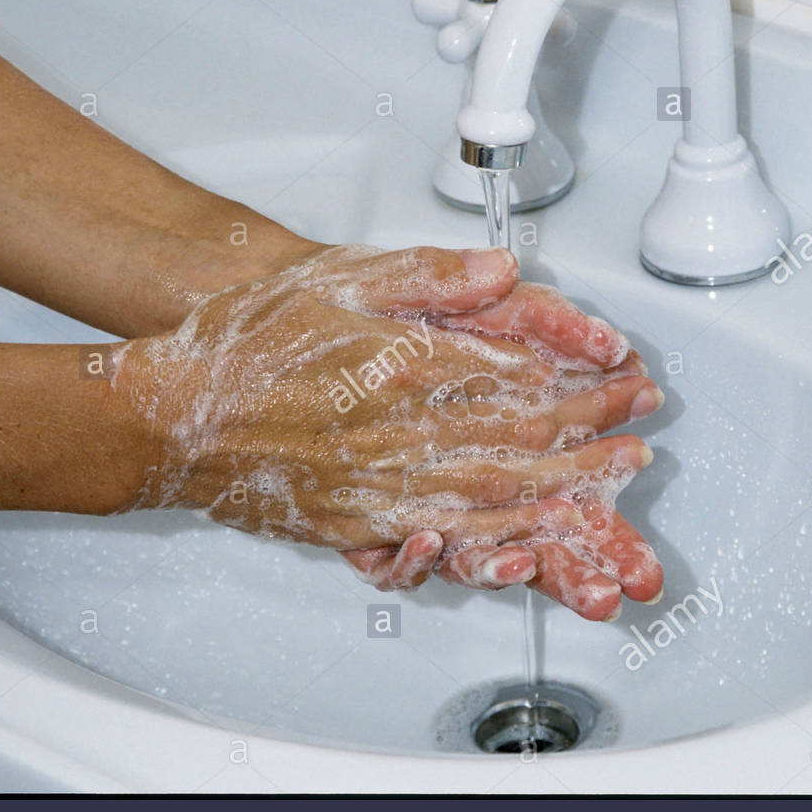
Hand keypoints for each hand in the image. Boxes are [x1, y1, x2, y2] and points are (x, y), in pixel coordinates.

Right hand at [115, 244, 659, 616]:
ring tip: (610, 491)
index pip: (518, 378)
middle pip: (519, 440)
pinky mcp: (356, 522)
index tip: (625, 380)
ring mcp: (378, 483)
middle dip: (590, 439)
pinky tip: (533, 539)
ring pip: (492, 495)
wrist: (172, 416)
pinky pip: (444, 537)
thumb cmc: (246, 344)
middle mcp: (397, 429)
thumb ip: (425, 275)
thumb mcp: (333, 279)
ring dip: (561, 493)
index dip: (582, 384)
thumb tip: (500, 272)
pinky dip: (499, 538)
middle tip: (638, 438)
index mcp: (400, 362)